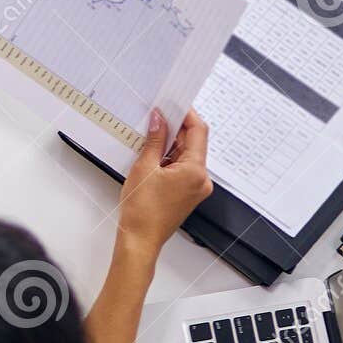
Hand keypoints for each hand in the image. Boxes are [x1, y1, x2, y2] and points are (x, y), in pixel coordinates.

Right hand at [116, 108, 212, 255]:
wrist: (140, 240)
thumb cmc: (142, 210)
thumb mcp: (144, 167)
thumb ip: (154, 140)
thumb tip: (158, 119)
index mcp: (195, 170)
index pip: (198, 131)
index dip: (187, 114)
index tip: (174, 103)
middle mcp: (201, 179)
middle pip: (194, 143)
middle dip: (177, 128)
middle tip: (158, 114)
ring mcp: (196, 187)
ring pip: (187, 155)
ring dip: (171, 143)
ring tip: (151, 134)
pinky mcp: (188, 193)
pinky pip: (183, 168)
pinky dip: (170, 158)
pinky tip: (153, 153)